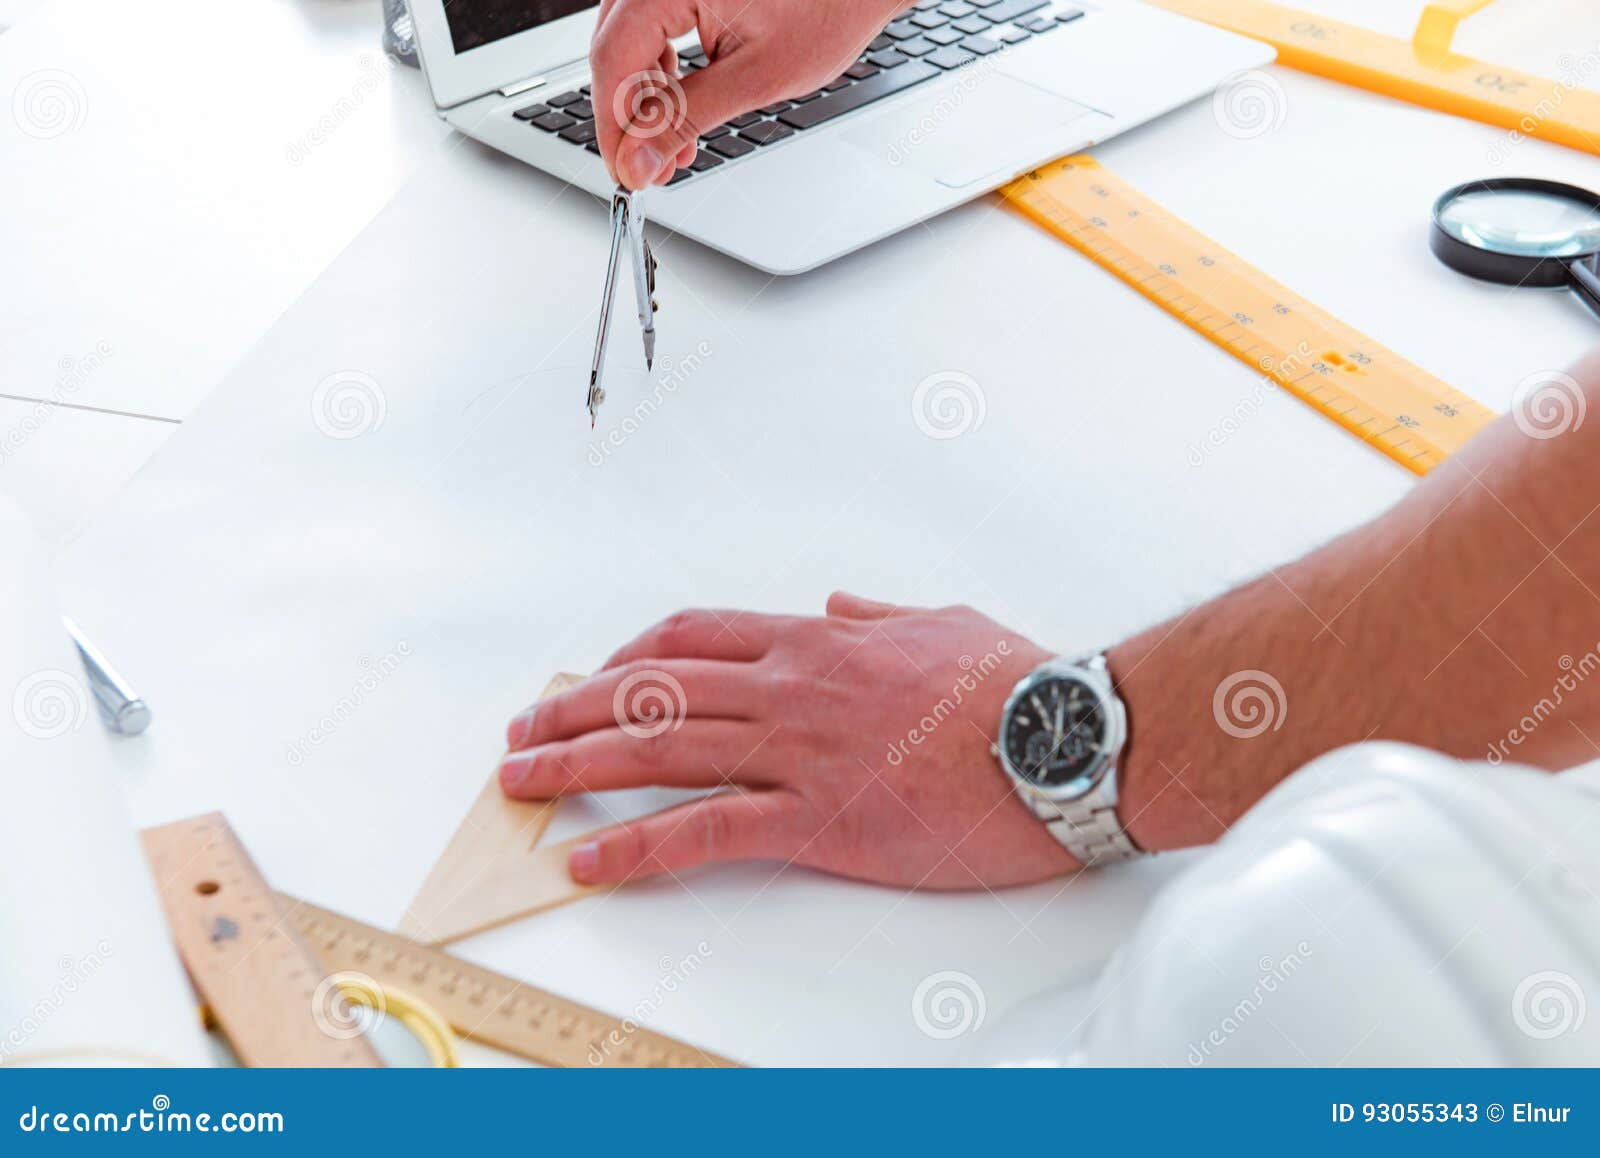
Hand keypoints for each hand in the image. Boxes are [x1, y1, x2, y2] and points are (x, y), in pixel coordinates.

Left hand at [499, 594, 1076, 886]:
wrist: (1065, 739)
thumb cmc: (1014, 684)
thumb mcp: (939, 621)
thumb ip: (874, 613)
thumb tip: (832, 602)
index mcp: (814, 642)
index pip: (689, 638)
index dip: (624, 657)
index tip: (591, 678)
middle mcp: (789, 688)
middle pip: (648, 691)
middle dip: (570, 711)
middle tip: (522, 733)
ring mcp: (797, 753)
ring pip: (657, 751)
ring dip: (576, 768)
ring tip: (522, 785)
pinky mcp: (818, 821)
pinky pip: (705, 831)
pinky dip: (638, 848)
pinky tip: (592, 862)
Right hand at [591, 0, 907, 188]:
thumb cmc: (828, 8)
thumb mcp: (755, 78)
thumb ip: (686, 119)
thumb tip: (639, 160)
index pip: (613, 60)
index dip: (613, 125)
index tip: (624, 171)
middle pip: (614, 49)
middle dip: (629, 116)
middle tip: (649, 168)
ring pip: (629, 40)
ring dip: (646, 97)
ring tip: (674, 145)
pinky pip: (652, 25)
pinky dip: (662, 68)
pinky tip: (680, 105)